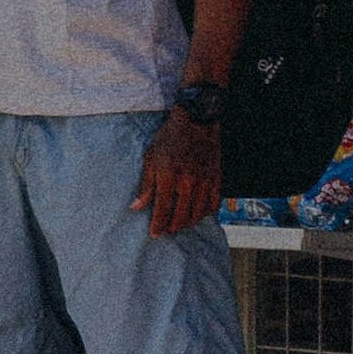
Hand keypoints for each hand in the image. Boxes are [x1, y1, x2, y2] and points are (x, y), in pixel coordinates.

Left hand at [132, 107, 221, 238]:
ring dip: (188, 223)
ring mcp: (204, 182)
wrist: (196, 119)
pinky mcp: (216, 178)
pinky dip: (206, 213)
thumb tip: (136, 207)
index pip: (162, 212)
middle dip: (172, 228)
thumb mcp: (151, 158)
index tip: (155, 234)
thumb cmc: (170, 137)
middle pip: (180, 218)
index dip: (158, 226)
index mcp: (168, 177)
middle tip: (167, 231)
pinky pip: (213, 204)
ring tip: (180, 224)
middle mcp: (188, 183)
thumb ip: (145, 186)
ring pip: (197, 214)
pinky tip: (198, 214)